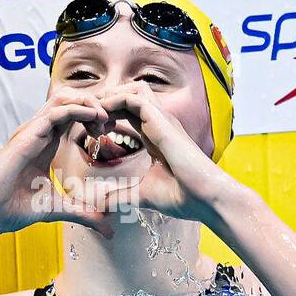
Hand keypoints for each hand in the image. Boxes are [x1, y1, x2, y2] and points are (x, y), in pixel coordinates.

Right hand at [0, 91, 114, 238]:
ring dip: (89, 104)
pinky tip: (95, 119)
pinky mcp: (27, 135)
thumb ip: (83, 213)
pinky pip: (56, 112)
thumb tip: (108, 229)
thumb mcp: (58, 208)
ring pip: (64, 99)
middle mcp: (38, 133)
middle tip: (110, 126)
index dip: (94, 119)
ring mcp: (31, 132)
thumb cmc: (12, 209)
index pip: (72, 117)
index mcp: (45, 144)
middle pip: (70, 101)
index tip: (110, 135)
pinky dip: (78, 110)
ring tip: (105, 120)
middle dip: (95, 106)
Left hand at [98, 85, 238, 222]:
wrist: (206, 198)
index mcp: (155, 137)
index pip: (128, 113)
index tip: (91, 132)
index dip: (108, 117)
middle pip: (129, 96)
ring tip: (95, 117)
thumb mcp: (143, 195)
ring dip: (110, 98)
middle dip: (106, 103)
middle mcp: (159, 124)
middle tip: (88, 122)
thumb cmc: (183, 197)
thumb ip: (122, 195)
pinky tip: (101, 117)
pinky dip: (115, 101)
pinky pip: (134, 97)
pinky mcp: (162, 120)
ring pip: (132, 90)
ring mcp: (162, 120)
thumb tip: (102, 205)